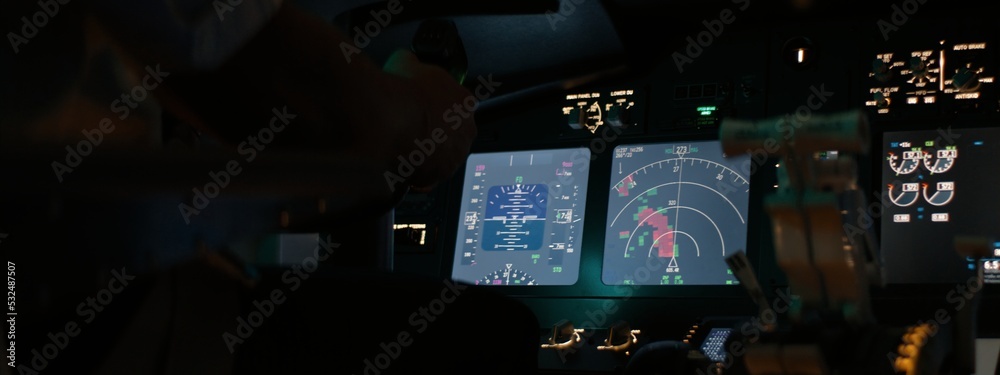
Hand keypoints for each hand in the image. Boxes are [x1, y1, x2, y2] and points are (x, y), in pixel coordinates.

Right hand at [379, 49, 477, 192]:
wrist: (390, 120)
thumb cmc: (402, 91)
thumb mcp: (406, 61)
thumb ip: (412, 63)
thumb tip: (405, 60)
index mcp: (464, 102)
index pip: (458, 107)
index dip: (439, 108)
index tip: (425, 109)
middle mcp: (465, 130)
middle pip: (453, 134)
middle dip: (436, 133)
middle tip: (414, 129)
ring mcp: (454, 154)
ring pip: (443, 156)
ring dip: (428, 154)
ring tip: (406, 148)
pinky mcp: (439, 175)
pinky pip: (429, 176)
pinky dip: (417, 173)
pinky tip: (403, 165)